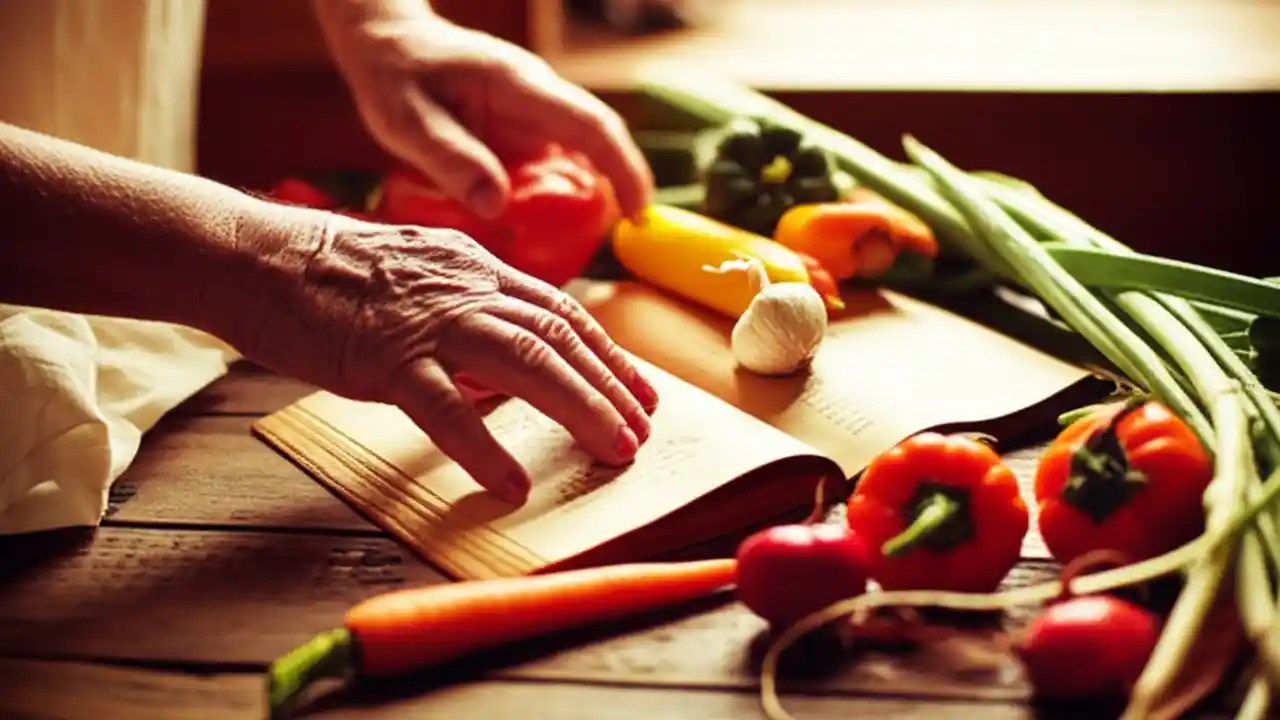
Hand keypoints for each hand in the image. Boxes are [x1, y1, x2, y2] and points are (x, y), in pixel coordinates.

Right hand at [234, 208, 657, 502]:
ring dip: (580, 407)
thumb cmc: (328, 274)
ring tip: (615, 450)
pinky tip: (512, 484)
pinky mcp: (383, 356)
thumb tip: (505, 371)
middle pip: (560, 335)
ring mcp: (427, 320)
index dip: (608, 354)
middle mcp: (465, 286)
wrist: (254, 256)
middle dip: (611, 386)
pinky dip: (484, 447)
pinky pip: (444, 408)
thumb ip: (466, 315)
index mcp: (474, 267)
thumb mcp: (416, 279)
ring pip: (526, 361)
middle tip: (643, 432)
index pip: (561, 310)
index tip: (640, 391)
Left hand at [315, 2, 652, 219]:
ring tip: (582, 248)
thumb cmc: (393, 75)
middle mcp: (538, 96)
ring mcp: (534, 114)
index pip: (591, 125)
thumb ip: (449, 160)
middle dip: (621, 187)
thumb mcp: (404, 120)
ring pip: (581, 155)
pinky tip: (546, 235)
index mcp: (518, 85)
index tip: (640, 212)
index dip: (624, 168)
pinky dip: (558, 199)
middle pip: (600, 140)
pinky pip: (552, 166)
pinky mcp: (523, 132)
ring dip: (589, 198)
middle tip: (624, 240)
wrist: (388, 45)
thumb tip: (497, 206)